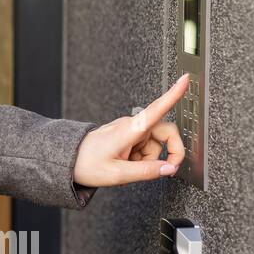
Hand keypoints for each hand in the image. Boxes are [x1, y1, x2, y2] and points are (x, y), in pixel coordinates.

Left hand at [73, 74, 188, 187]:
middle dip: (166, 153)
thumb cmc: (86, 163)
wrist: (67, 160)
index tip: (185, 79)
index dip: (174, 94)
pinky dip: (141, 159)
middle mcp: (131, 125)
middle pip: (165, 133)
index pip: (157, 108)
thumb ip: (146, 172)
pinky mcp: (127, 135)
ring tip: (128, 167)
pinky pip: (145, 147)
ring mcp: (129, 130)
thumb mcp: (117, 174)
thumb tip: (169, 168)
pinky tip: (126, 163)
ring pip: (155, 144)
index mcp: (129, 129)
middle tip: (162, 170)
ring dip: (148, 160)